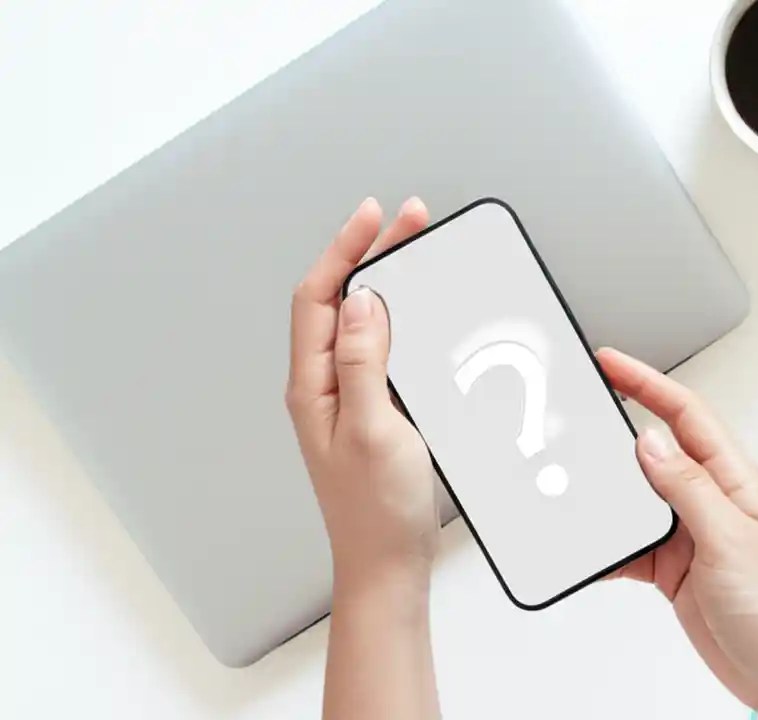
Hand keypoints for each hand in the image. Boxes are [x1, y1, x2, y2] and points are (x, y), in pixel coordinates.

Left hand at [286, 196, 437, 591]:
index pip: (318, 298)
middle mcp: (324, 386)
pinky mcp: (375, 410)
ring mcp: (349, 398)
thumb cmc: (376, 510)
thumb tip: (360, 301)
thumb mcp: (372, 428)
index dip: (344, 250)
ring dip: (386, 283)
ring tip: (413, 252)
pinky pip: (381, 350)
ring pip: (361, 322)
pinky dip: (401, 320)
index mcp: (313, 386)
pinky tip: (422, 314)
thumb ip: (363, 362)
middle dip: (370, 254)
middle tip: (408, 221)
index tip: (375, 216)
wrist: (387, 563)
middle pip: (339, 301)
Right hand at [598, 349, 757, 719]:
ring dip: (610, 490)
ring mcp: (693, 535)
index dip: (647, 382)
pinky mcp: (676, 570)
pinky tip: (591, 547)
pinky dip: (608, 545)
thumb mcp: (732, 541)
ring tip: (575, 477)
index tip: (609, 361)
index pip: (687, 415)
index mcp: (737, 481)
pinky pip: (632, 546)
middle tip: (579, 407)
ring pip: (639, 497)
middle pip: (657, 448)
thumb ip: (688, 489)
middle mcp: (714, 501)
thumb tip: (649, 442)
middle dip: (618, 426)